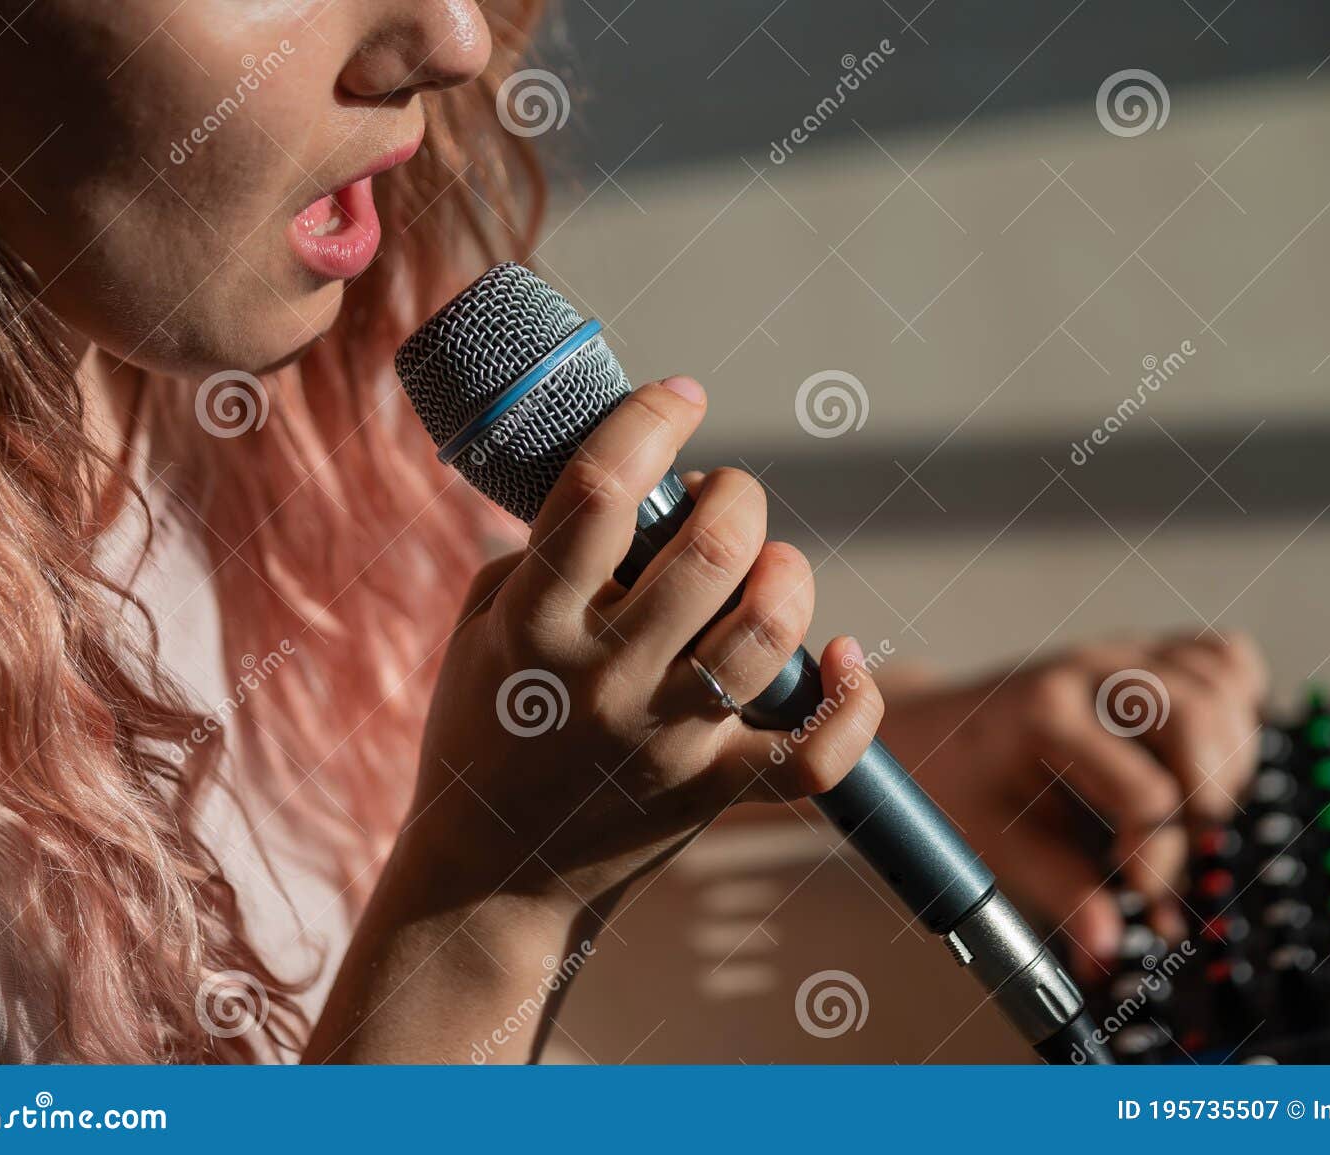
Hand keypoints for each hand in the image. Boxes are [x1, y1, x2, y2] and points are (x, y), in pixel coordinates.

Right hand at [406, 376, 884, 916]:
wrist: (490, 880)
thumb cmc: (483, 731)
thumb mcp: (480, 628)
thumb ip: (543, 556)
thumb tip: (629, 488)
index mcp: (533, 622)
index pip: (600, 491)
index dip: (652, 421)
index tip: (680, 397)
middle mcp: (602, 677)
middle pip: (710, 551)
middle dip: (737, 495)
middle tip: (724, 497)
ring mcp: (663, 740)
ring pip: (767, 632)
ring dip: (787, 574)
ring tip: (769, 568)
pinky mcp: (712, 793)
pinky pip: (812, 752)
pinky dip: (849, 700)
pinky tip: (843, 657)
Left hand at [879, 634, 1265, 976]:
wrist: (927, 731)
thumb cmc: (956, 785)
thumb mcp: (994, 846)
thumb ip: (1061, 894)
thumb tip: (1108, 949)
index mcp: (1044, 715)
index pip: (1145, 790)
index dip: (1157, 856)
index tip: (1143, 891)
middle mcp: (1088, 671)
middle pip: (1197, 717)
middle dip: (1206, 797)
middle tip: (1183, 844)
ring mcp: (1118, 653)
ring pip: (1218, 681)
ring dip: (1229, 753)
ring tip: (1193, 805)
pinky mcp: (1142, 652)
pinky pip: (1219, 654)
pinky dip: (1236, 700)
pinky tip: (1208, 752)